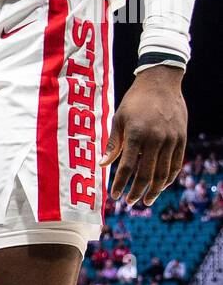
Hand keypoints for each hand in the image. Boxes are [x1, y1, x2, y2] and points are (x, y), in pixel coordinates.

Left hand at [103, 66, 186, 204]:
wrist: (161, 82)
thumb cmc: (134, 100)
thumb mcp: (119, 119)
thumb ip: (113, 143)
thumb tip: (102, 164)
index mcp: (136, 134)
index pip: (126, 167)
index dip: (120, 184)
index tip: (115, 196)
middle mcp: (155, 139)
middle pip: (146, 174)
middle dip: (137, 191)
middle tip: (130, 202)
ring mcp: (171, 139)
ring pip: (164, 172)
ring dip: (155, 190)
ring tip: (146, 200)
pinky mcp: (181, 138)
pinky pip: (176, 163)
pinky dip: (169, 177)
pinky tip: (162, 185)